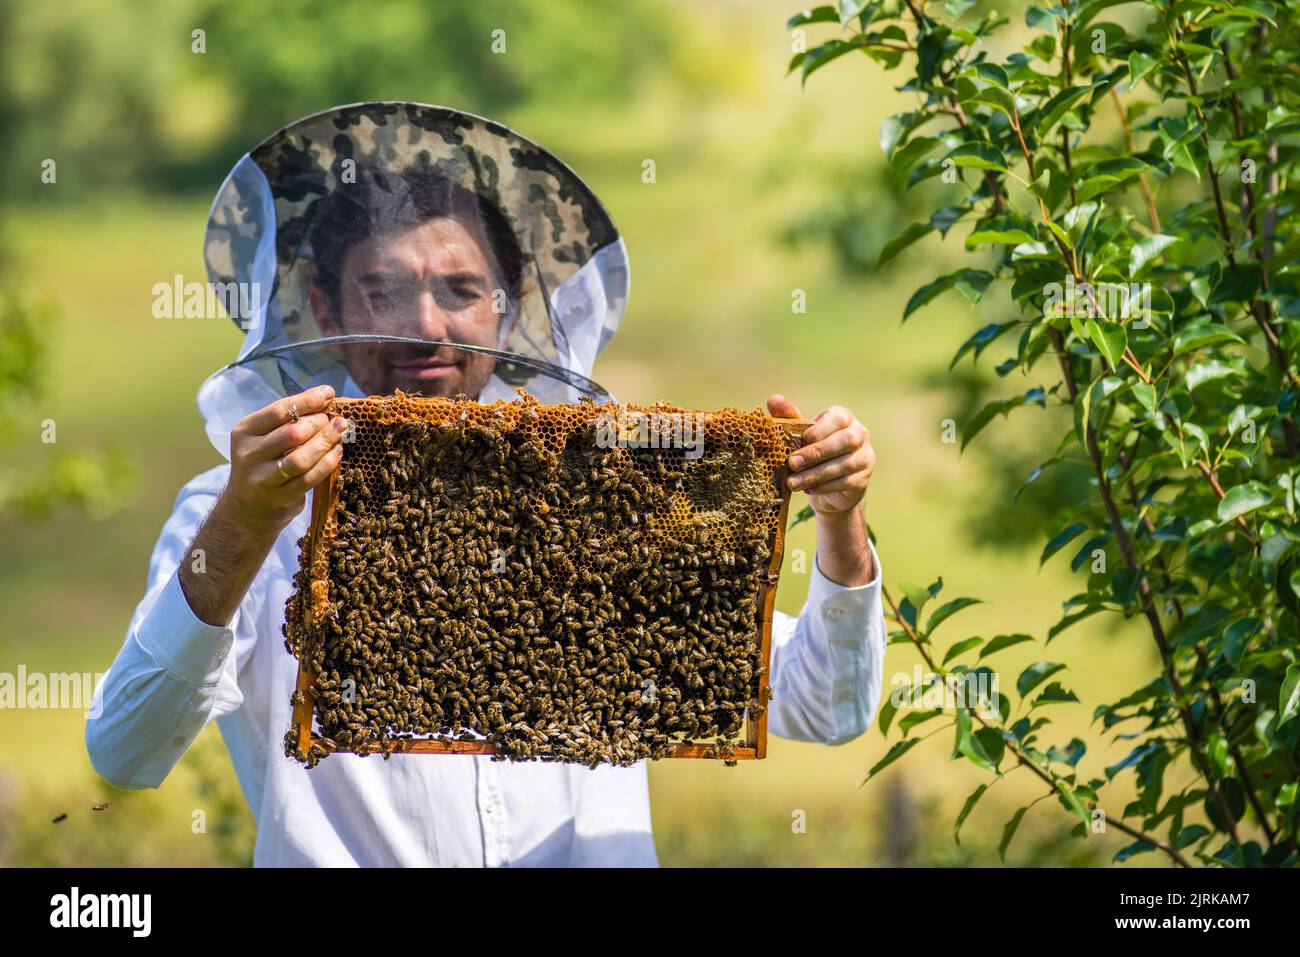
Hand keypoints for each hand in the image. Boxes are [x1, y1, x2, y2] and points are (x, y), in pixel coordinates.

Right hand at [225, 385, 345, 531]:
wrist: (247, 508)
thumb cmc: (264, 463)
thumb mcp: (264, 439)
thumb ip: (288, 421)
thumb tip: (325, 398)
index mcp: (245, 432)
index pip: (279, 411)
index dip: (307, 400)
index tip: (329, 393)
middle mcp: (249, 454)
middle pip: (292, 433)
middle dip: (319, 423)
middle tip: (336, 419)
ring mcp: (263, 478)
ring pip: (301, 458)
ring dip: (326, 442)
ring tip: (341, 431)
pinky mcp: (280, 497)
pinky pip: (310, 478)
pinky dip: (328, 463)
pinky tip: (337, 452)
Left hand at [767, 395, 875, 517]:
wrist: (829, 487)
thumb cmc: (813, 452)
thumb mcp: (800, 434)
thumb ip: (789, 417)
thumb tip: (773, 399)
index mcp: (845, 418)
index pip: (838, 418)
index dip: (818, 430)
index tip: (798, 440)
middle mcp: (860, 434)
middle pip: (846, 440)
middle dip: (816, 452)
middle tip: (792, 463)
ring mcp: (866, 457)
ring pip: (844, 464)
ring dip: (816, 474)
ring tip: (793, 482)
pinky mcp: (864, 479)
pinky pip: (845, 482)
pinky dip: (824, 486)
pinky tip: (808, 489)